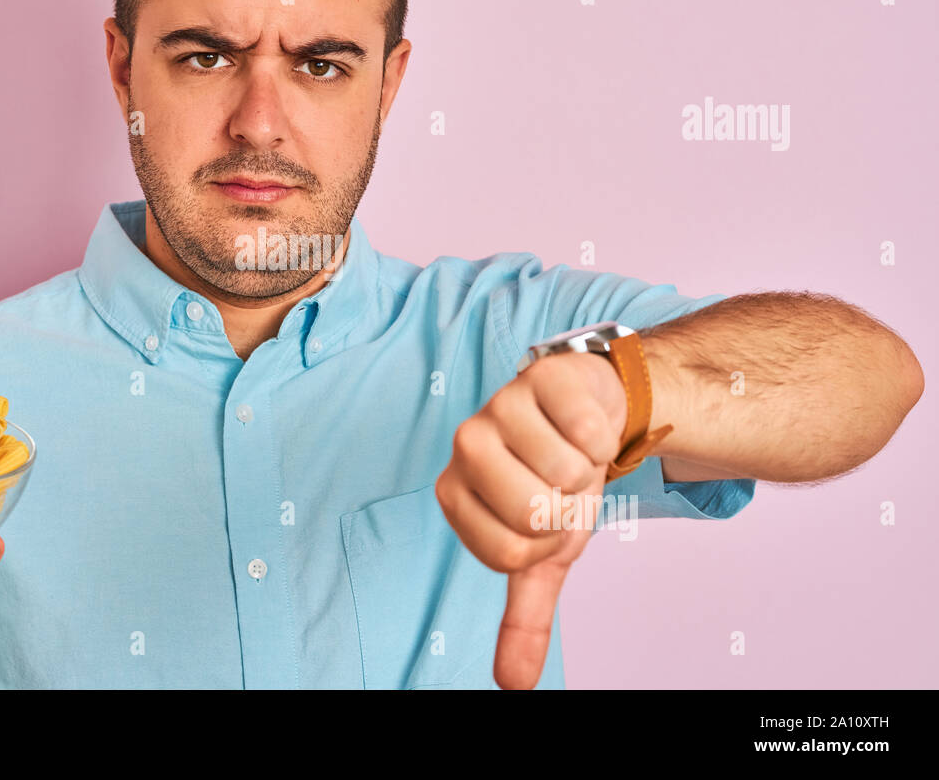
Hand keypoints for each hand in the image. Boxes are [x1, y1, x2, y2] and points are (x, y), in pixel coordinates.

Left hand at [435, 352, 626, 688]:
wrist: (592, 417)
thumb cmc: (556, 485)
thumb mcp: (545, 554)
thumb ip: (525, 617)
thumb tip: (513, 685)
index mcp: (455, 493)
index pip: (506, 553)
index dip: (545, 546)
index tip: (544, 522)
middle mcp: (465, 445)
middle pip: (529, 511)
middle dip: (567, 508)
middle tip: (562, 486)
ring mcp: (499, 404)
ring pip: (563, 469)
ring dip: (587, 471)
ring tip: (572, 453)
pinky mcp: (542, 374)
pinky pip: (586, 427)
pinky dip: (603, 434)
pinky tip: (585, 423)